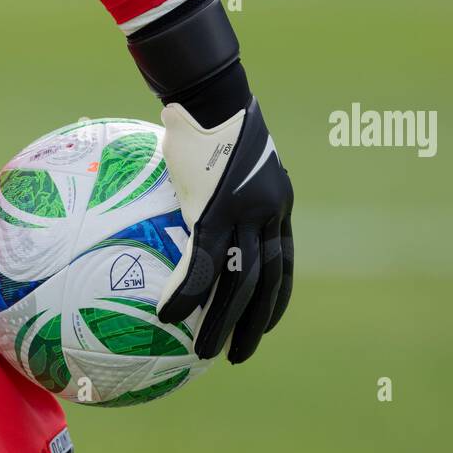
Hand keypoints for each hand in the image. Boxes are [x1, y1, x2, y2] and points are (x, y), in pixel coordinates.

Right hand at [157, 98, 293, 363]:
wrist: (209, 95)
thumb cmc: (207, 117)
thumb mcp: (219, 153)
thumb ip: (210, 180)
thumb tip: (184, 191)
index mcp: (274, 205)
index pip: (283, 263)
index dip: (276, 297)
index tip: (268, 323)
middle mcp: (267, 214)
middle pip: (265, 282)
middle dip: (255, 324)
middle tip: (239, 357)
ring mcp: (243, 214)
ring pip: (239, 281)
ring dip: (222, 322)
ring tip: (205, 354)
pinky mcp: (215, 211)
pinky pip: (203, 263)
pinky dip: (187, 292)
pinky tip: (169, 315)